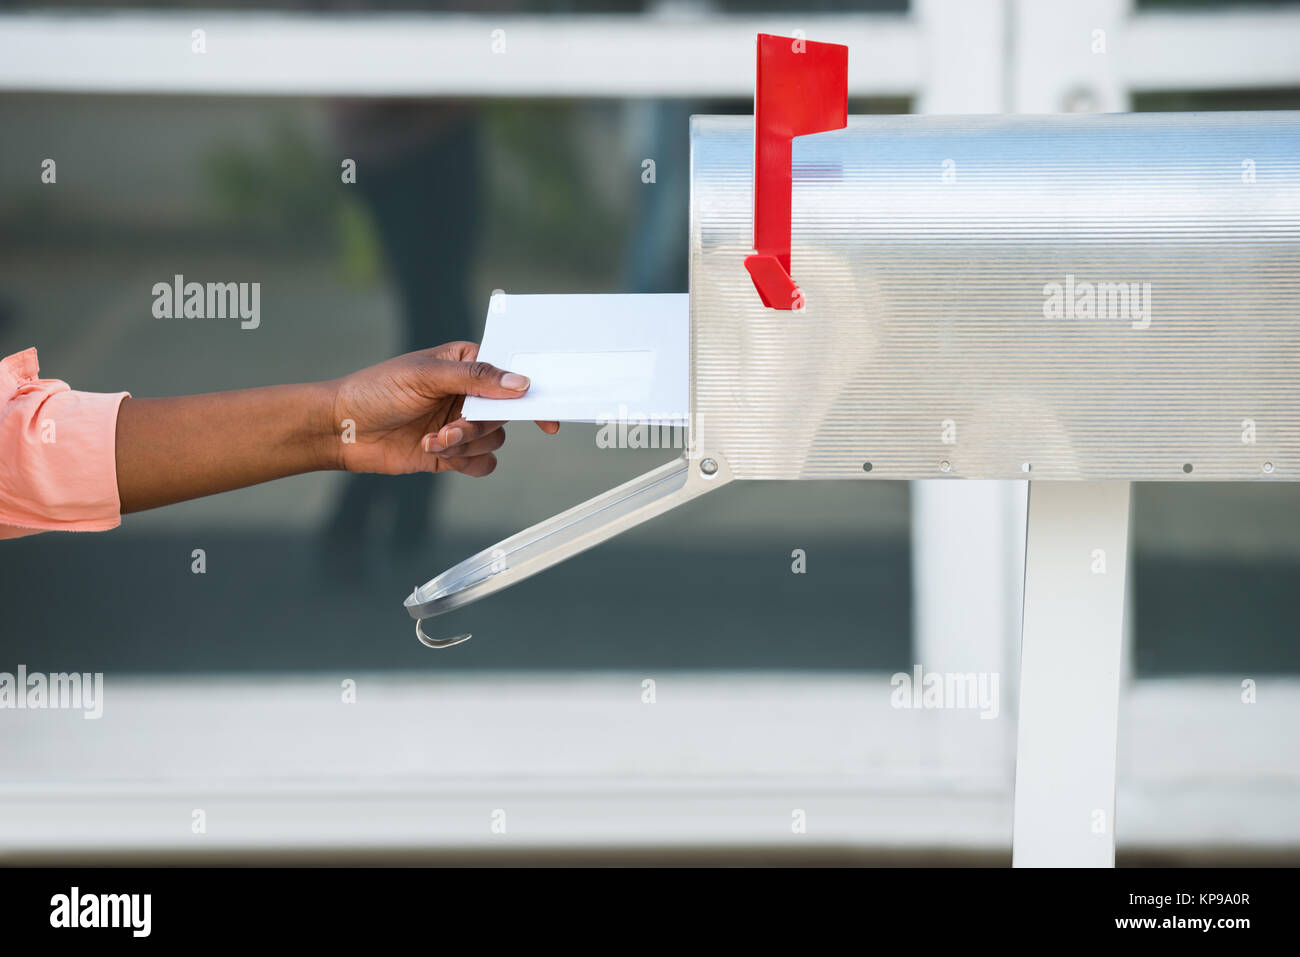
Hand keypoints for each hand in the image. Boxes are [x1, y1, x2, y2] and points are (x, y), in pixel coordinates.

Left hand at [327, 341, 559, 476]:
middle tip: (450, 429)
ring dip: (465, 446)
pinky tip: (436, 454)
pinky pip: (484, 463)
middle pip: (504, 414)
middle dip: (477, 426)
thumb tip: (521, 383)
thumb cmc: (377, 390)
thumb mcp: (426, 375)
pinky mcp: (452, 452)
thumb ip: (476, 378)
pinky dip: (466, 463)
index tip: (547, 418)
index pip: (511, 376)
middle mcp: (468, 393)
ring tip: (431, 441)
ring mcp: (462, 423)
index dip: (531, 395)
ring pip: (495, 440)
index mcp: (466, 364)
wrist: (343, 429)